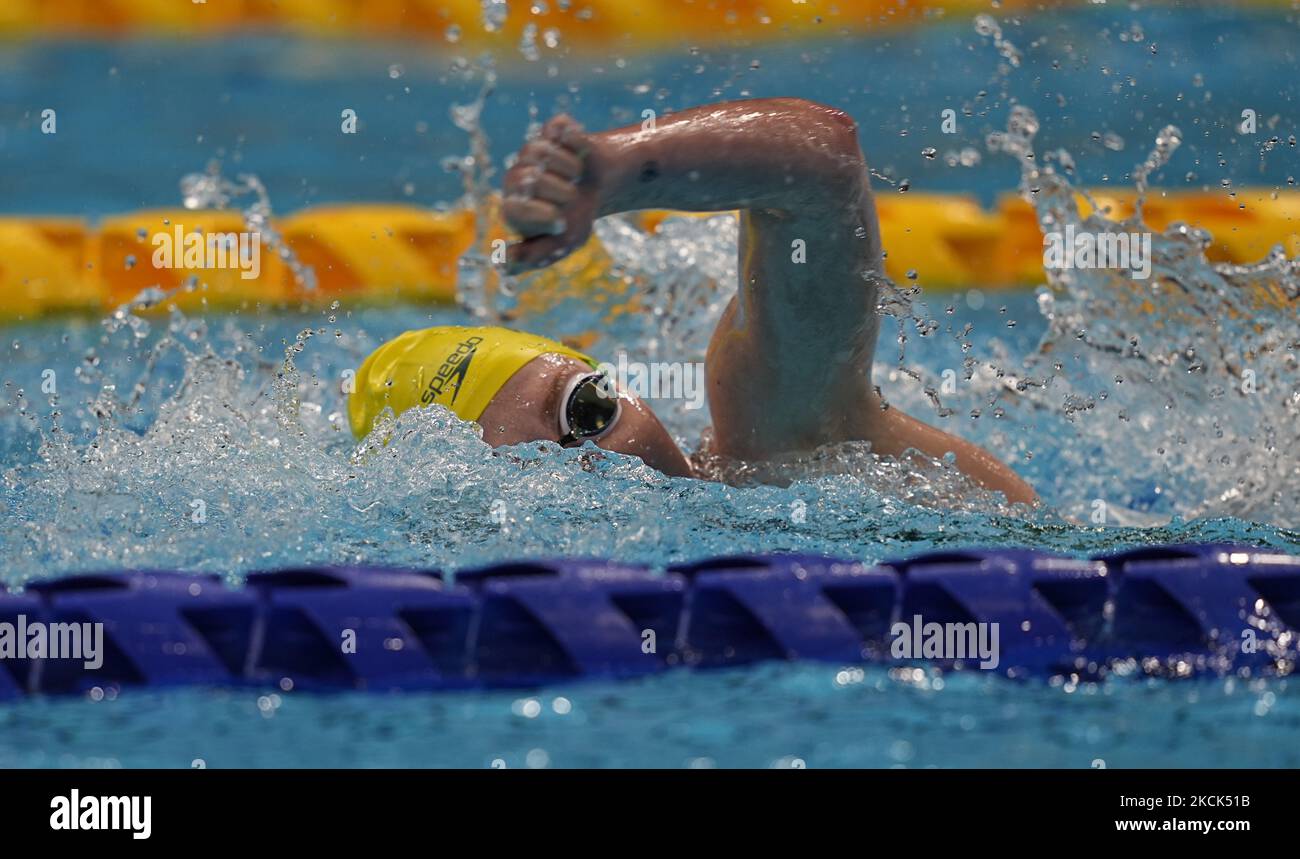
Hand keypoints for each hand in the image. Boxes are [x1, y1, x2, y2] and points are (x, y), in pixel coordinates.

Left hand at [502, 114, 599, 273]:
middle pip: (530, 179)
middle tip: (571, 198)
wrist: (602, 189)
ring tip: (575, 178)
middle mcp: (516, 177)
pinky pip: (561, 129)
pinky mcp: (551, 129)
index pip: (515, 209)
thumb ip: (533, 256)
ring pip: (543, 152)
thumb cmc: (576, 217)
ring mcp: (531, 151)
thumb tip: (501, 264)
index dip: (543, 215)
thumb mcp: (559, 245)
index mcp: (513, 207)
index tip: (561, 221)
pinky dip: (578, 144)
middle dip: (561, 192)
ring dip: (570, 168)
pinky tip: (580, 155)